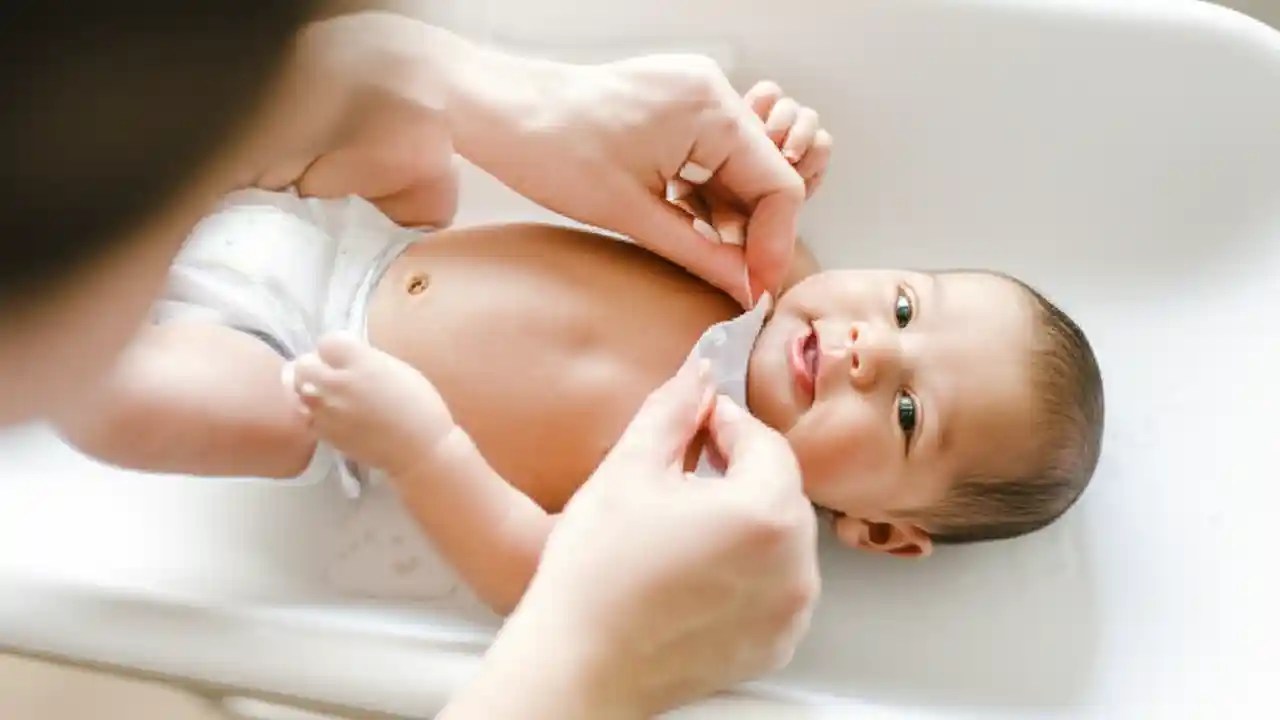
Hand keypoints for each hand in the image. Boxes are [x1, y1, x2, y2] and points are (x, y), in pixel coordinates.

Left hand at [282, 332, 455, 475]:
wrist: (419, 451)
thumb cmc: (420, 408)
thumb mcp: (399, 370)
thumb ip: (366, 360)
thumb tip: (346, 358)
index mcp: (361, 363)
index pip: (327, 342)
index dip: (336, 347)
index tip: (346, 355)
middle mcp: (338, 384)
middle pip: (304, 364)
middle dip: (315, 364)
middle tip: (332, 373)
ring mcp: (328, 411)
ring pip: (299, 390)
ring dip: (311, 387)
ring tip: (328, 393)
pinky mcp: (324, 434)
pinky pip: (306, 415)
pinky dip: (313, 411)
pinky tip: (330, 413)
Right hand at [444, 355, 819, 718]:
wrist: (576, 664)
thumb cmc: (595, 574)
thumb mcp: (629, 469)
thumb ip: (674, 410)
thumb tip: (698, 373)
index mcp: (766, 512)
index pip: (766, 443)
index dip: (728, 422)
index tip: (696, 420)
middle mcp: (795, 566)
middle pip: (779, 490)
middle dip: (737, 470)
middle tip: (684, 468)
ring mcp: (789, 612)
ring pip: (779, 539)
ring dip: (743, 518)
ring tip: (684, 522)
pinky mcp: (773, 644)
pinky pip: (775, 585)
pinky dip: (747, 568)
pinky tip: (695, 567)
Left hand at [449, 52, 806, 307]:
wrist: (499, 112)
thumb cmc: (552, 149)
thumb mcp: (634, 215)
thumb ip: (701, 255)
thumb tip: (745, 289)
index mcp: (710, 108)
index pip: (779, 183)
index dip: (775, 242)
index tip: (758, 285)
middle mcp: (711, 91)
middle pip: (763, 174)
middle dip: (751, 230)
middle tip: (733, 278)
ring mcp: (694, 94)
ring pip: (739, 169)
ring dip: (728, 217)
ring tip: (706, 256)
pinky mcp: (676, 106)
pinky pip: (712, 156)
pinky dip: (706, 196)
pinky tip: (687, 227)